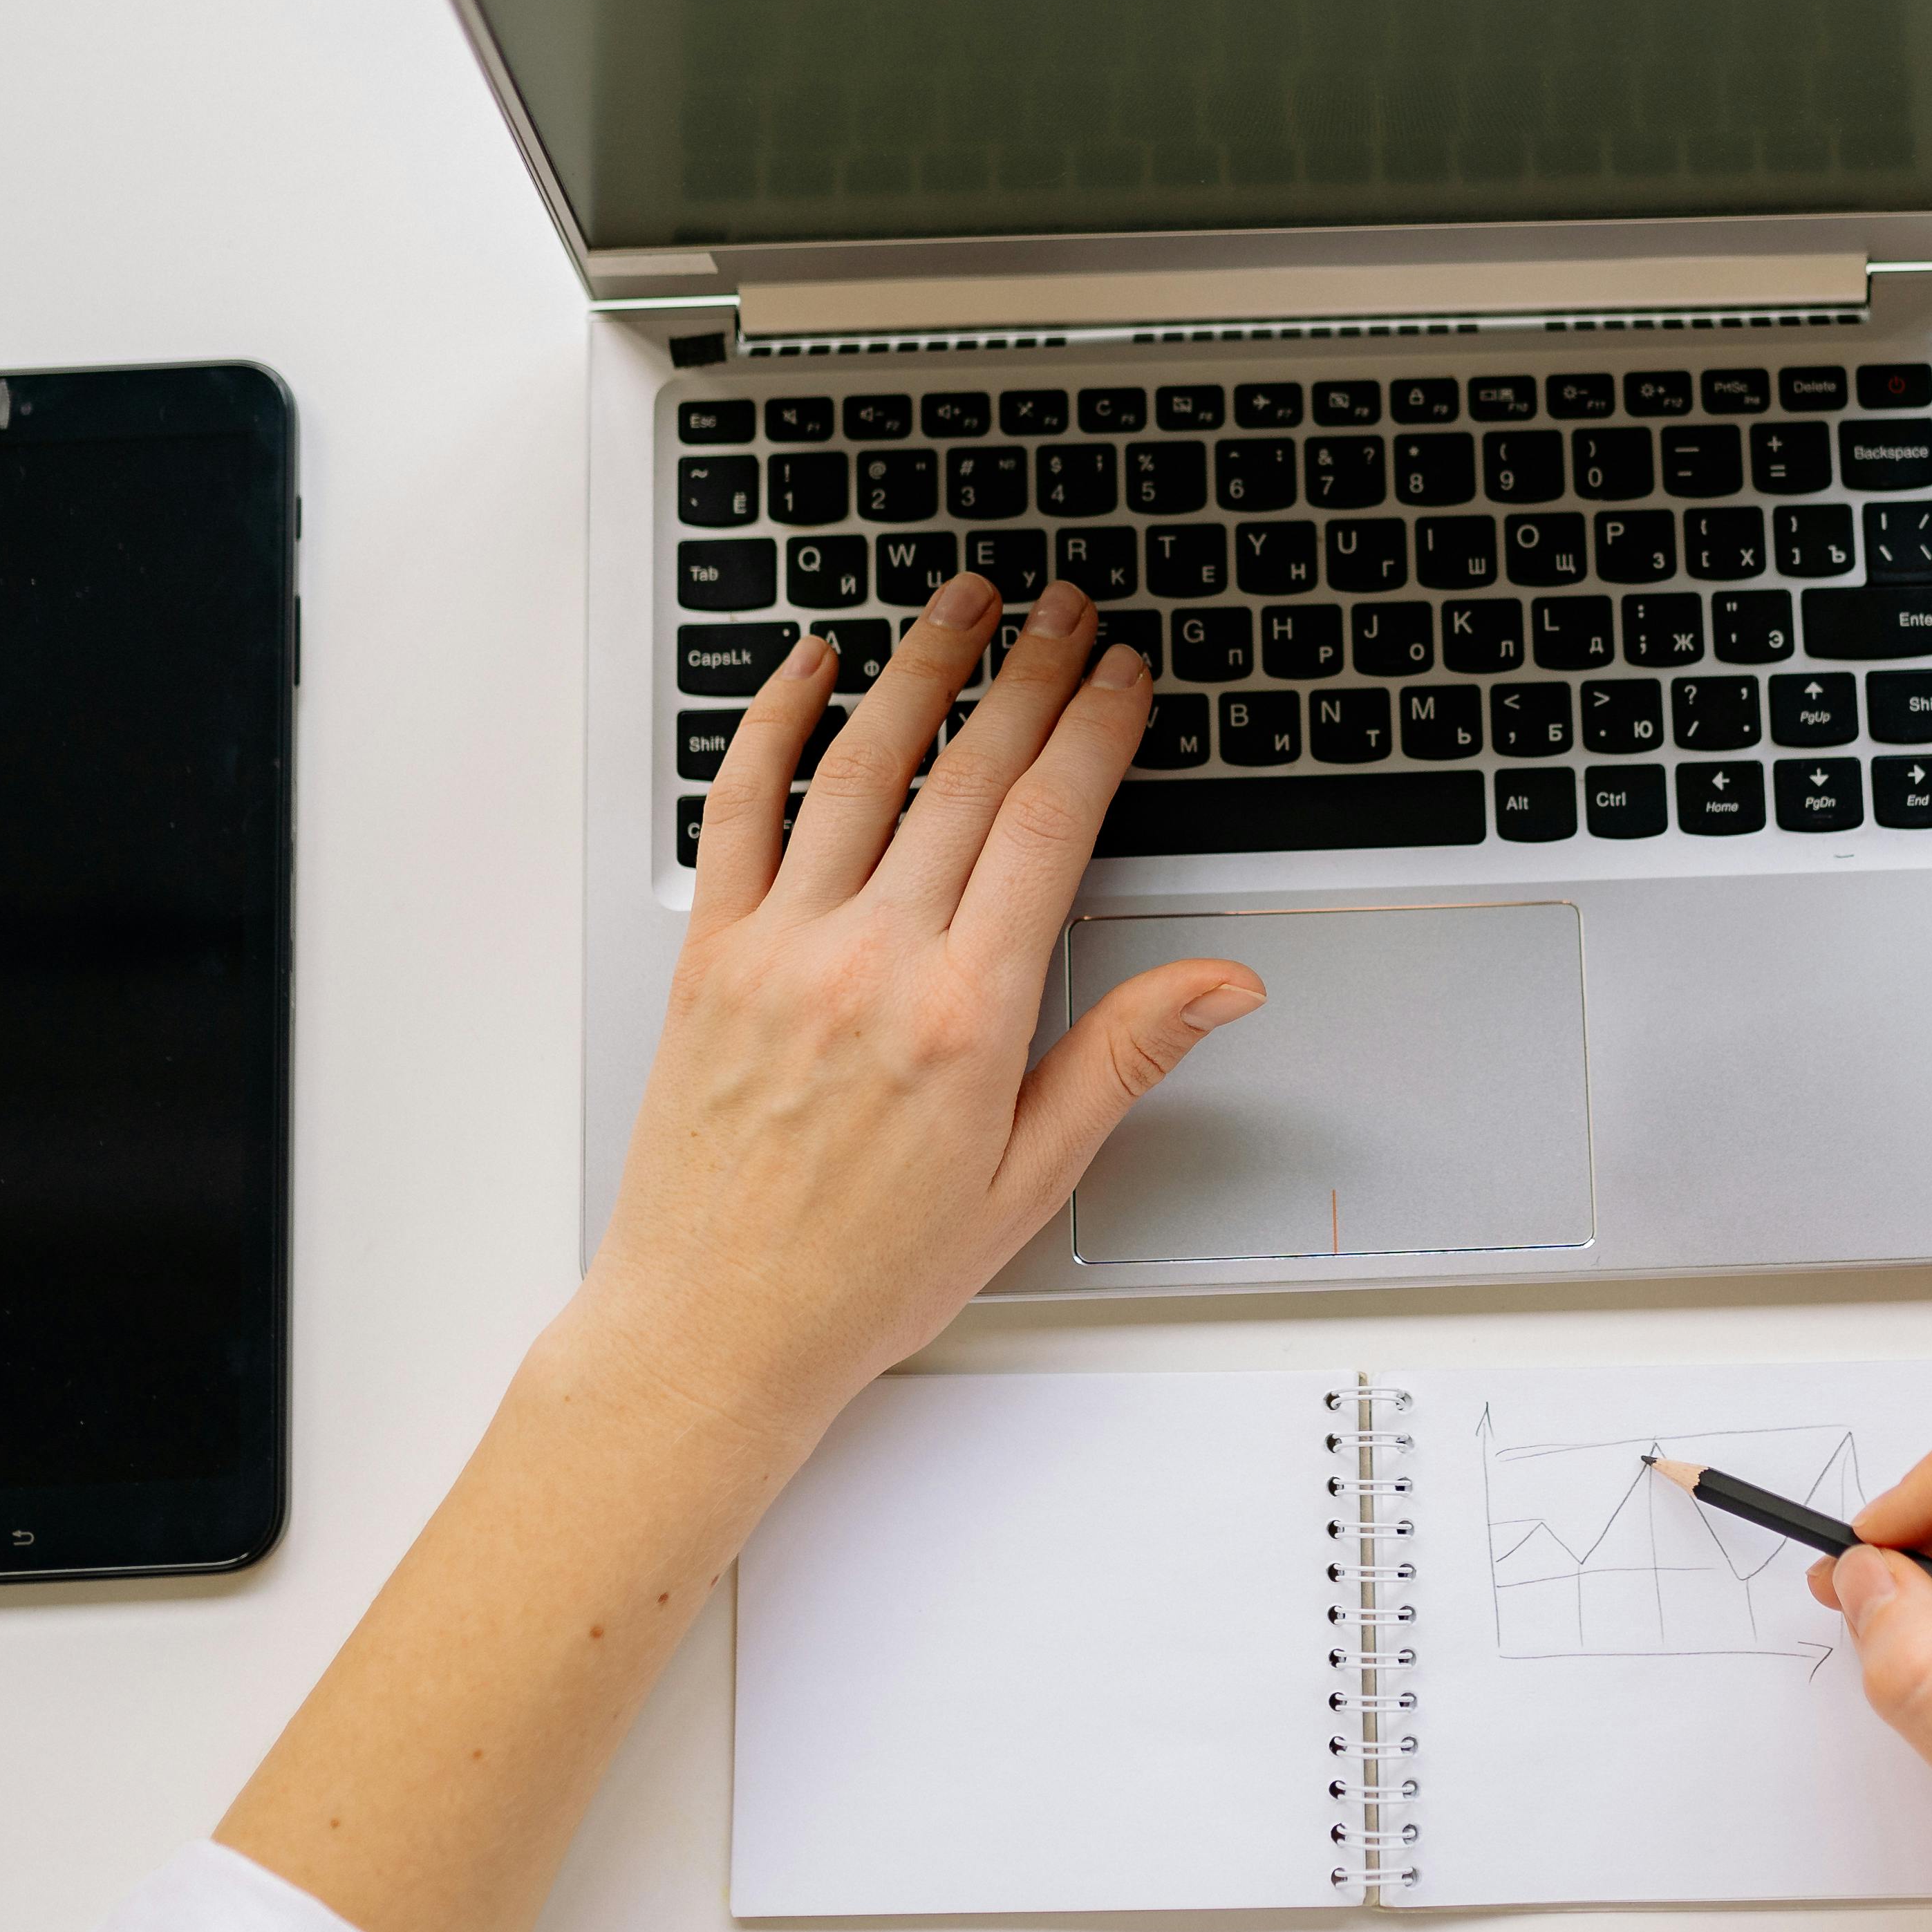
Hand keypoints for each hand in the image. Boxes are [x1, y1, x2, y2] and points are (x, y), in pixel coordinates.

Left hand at [574, 573, 1263, 1448]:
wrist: (717, 1328)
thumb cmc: (867, 1272)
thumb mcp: (1029, 1180)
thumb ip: (1123, 1057)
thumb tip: (1222, 984)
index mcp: (966, 1017)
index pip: (1049, 827)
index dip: (1096, 733)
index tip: (1123, 676)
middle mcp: (873, 964)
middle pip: (970, 776)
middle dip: (1031, 676)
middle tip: (1068, 611)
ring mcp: (783, 948)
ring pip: (862, 767)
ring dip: (921, 669)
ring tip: (965, 603)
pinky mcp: (709, 955)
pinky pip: (738, 809)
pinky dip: (773, 725)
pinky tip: (809, 668)